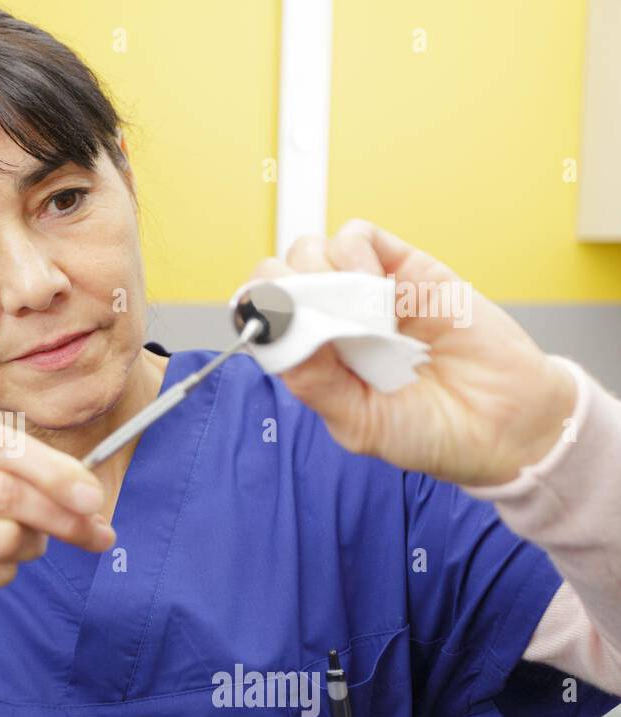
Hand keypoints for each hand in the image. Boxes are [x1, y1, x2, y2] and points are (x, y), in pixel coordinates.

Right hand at [0, 419, 115, 636]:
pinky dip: (6, 573)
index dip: (53, 472)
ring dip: (31, 547)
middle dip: (59, 515)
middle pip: (1, 491)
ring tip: (23, 546)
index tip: (93, 497)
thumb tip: (90, 499)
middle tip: (95, 533)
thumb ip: (33, 478)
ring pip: (1, 537)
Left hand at [251, 219, 576, 486]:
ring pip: (310, 250)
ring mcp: (367, 293)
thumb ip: (315, 383)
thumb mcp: (360, 423)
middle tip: (317, 317)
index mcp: (314, 360)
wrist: (505, 422)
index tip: (274, 325)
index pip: (262, 321)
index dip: (259, 314)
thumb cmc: (430, 429)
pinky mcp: (405, 268)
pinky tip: (374, 285)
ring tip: (356, 310)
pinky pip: (358, 238)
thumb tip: (280, 336)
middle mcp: (332, 322)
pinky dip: (354, 252)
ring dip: (320, 271)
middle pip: (279, 276)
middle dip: (284, 288)